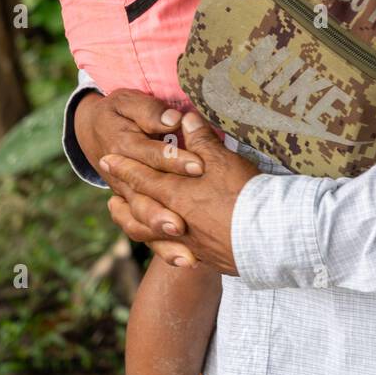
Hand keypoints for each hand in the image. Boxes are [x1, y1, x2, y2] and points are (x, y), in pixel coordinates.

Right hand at [75, 88, 206, 240]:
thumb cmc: (118, 112)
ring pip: (142, 225)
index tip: (198, 166)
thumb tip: (172, 118)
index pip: (150, 155)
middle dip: (162, 214)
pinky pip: (147, 235)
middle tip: (182, 224)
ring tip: (188, 254)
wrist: (95, 130)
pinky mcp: (136, 211)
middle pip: (142, 199)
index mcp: (122, 147)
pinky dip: (166, 250)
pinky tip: (190, 261)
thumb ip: (149, 111)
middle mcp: (122, 179)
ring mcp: (128, 199)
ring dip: (163, 240)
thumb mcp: (128, 101)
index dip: (174, 161)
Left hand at [101, 110, 261, 275]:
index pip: (142, 178)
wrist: (268, 237)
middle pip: (140, 209)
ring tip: (125, 219)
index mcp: (176, 194)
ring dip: (135, 224)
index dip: (124, 168)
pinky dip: (161, 246)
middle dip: (124, 197)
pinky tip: (165, 243)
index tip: (106, 160)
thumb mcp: (222, 160)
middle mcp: (175, 220)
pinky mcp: (204, 257)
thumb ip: (200, 139)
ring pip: (150, 235)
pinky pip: (172, 252)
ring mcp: (188, 243)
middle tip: (109, 194)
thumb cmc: (244, 195)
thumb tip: (185, 117)